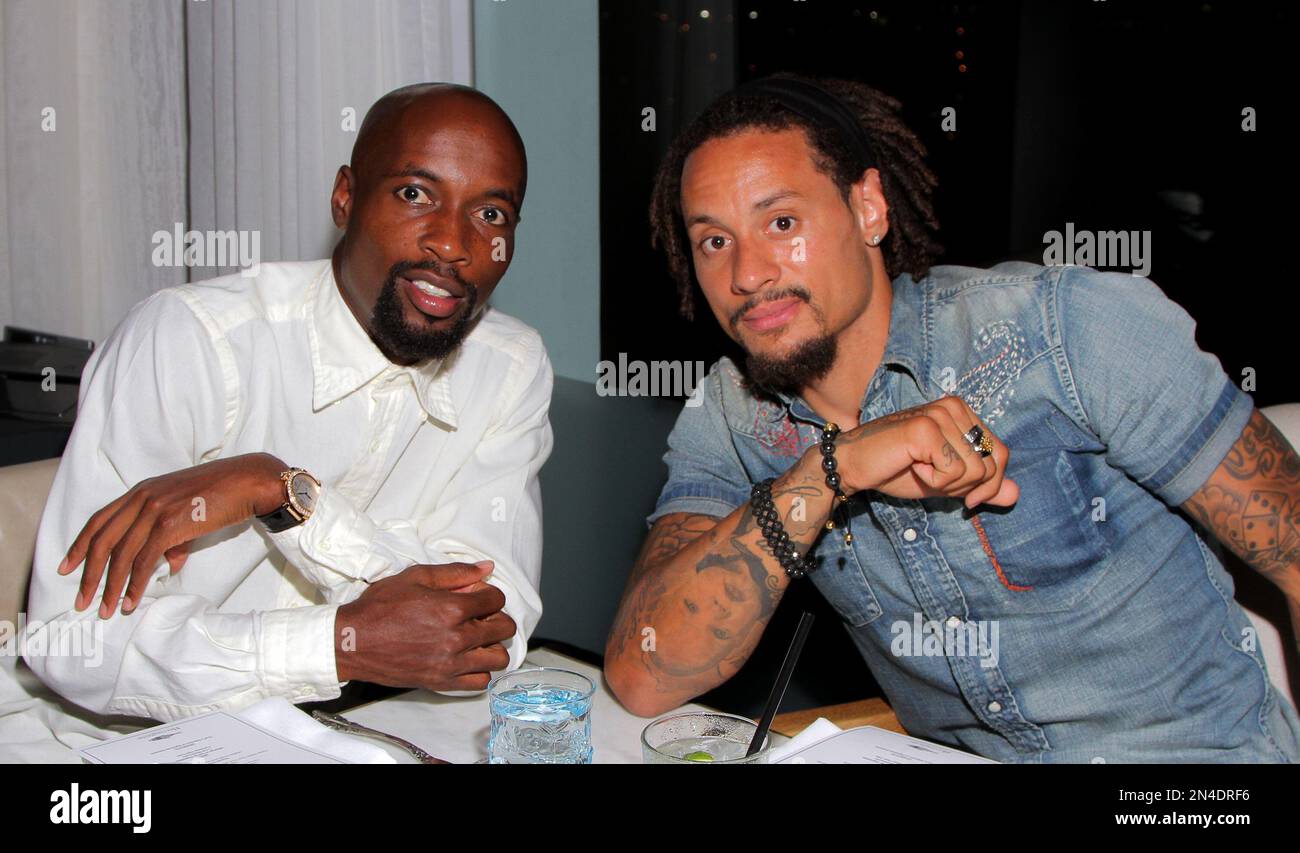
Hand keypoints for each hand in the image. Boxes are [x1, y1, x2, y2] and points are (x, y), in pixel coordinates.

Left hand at [58, 452, 287, 616]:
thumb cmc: (223, 493)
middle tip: (82, 601)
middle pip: (103, 541)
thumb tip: (168, 565)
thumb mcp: (187, 509)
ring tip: (106, 609)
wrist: (248, 481)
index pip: (99, 520)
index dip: (80, 546)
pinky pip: (143, 561)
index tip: (67, 568)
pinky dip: (134, 584)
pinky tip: (131, 600)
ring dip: (110, 586)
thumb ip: (172, 537)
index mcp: (141, 492)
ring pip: (120, 555)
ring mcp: (154, 511)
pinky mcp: (170, 525)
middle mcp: (141, 499)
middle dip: (89, 575)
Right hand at [334, 560, 516, 691]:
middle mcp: (456, 638)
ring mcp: (450, 663)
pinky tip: (467, 659)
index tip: (477, 597)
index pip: (497, 600)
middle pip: (504, 629)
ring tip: (477, 640)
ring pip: (498, 658)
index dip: (489, 594)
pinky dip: (480, 670)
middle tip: (479, 616)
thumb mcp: (416, 577)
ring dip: (492, 646)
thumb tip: (486, 567)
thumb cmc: (380, 607)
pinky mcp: (442, 682)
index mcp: (451, 608)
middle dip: (496, 618)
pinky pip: (481, 682)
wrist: (352, 641)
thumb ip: (455, 572)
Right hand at [834, 395, 1018, 508]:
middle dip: (966, 487)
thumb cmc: (896, 470)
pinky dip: (933, 480)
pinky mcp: (925, 429)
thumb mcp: (947, 481)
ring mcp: (939, 415)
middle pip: (991, 464)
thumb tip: (1015, 494)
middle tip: (933, 479)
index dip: (988, 485)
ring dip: (947, 484)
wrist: (853, 466)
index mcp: (962, 412)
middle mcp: (954, 407)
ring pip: (974, 471)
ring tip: (921, 470)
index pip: (1000, 453)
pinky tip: (912, 465)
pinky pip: (954, 472)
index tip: (963, 497)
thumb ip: (981, 486)